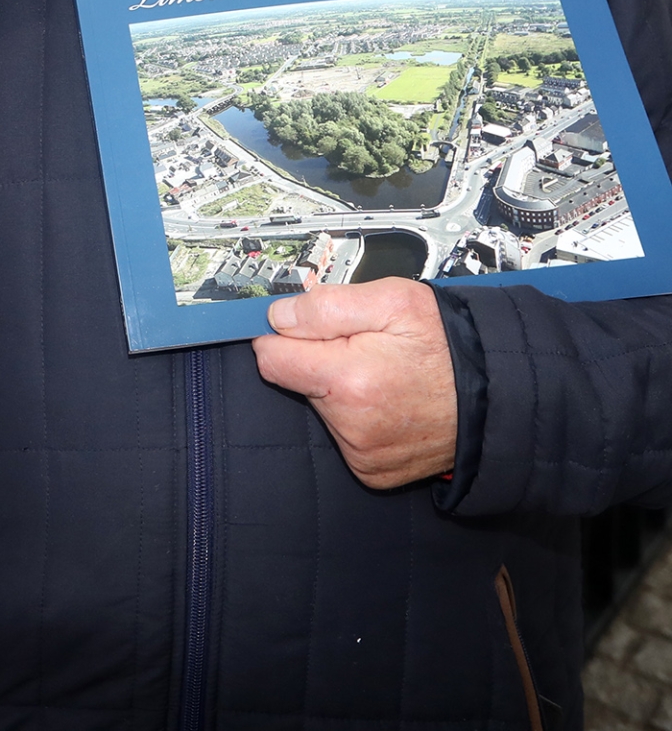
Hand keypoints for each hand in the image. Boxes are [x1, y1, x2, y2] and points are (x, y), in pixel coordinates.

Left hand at [251, 278, 456, 488]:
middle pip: (298, 382)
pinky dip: (359, 417)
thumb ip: (326, 305)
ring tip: (386, 375)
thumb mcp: (391, 300)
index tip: (292, 327)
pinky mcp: (374, 472)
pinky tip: (391, 402)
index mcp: (349, 380)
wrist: (500, 396)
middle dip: (320, 360)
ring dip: (342, 390)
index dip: (280, 335)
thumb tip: (278, 317)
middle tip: (365, 348)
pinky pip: (345, 436)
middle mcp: (352, 425)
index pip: (272, 358)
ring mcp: (363, 454)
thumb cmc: (450, 346)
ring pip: (323, 408)